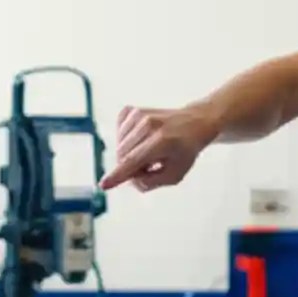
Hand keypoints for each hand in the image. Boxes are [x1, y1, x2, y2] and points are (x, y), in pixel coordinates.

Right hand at [99, 105, 217, 191]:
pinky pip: (118, 133)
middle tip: (149, 167)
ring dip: (129, 155)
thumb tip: (129, 179)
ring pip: (119, 146)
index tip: (103, 185)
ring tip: (148, 153)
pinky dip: (125, 141)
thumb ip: (150, 182)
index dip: (118, 176)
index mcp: (162, 141)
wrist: (193, 124)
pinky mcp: (133, 111)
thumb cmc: (185, 151)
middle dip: (131, 168)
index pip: (134, 161)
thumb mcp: (174, 175)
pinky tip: (139, 140)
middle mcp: (149, 125)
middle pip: (123, 156)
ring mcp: (140, 115)